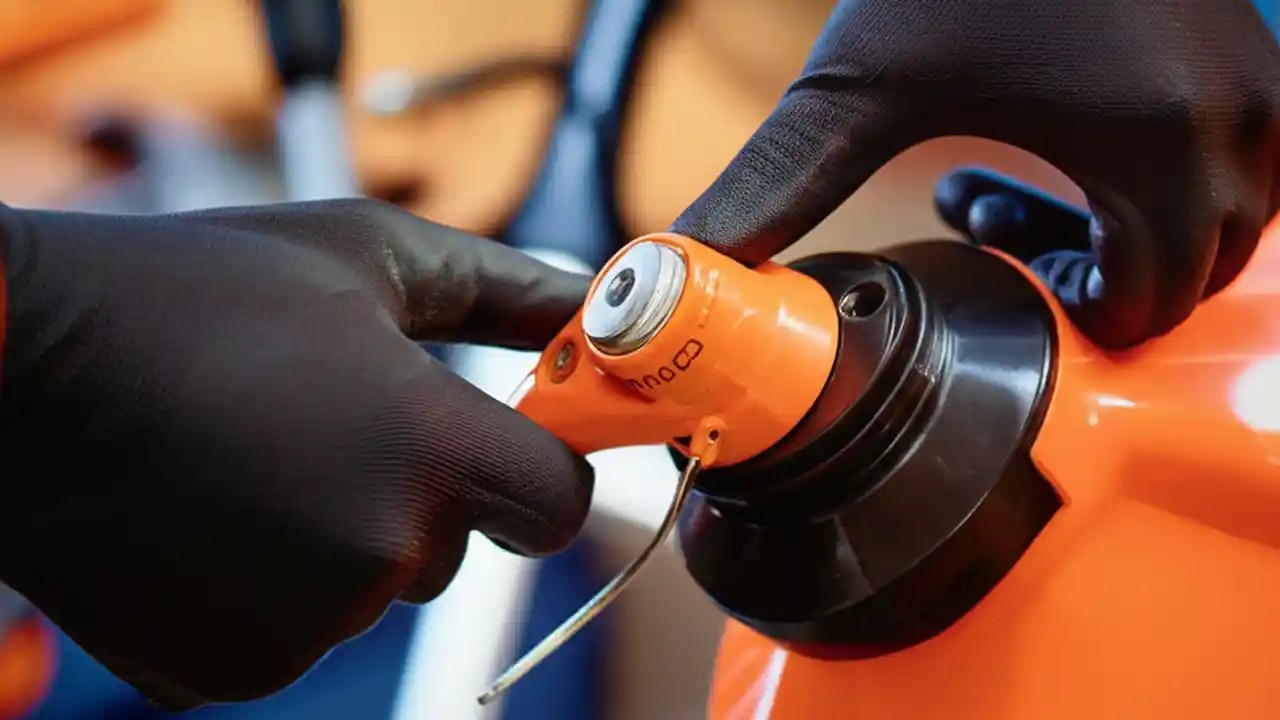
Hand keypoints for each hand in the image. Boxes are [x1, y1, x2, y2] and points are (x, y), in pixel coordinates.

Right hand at [0, 199, 592, 707]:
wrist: (17, 368)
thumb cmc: (191, 294)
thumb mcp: (363, 255)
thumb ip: (501, 290)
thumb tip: (585, 304)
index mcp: (427, 448)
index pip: (562, 504)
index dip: (542, 466)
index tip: (506, 439)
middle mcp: (378, 552)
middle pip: (462, 545)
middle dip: (425, 493)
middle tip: (334, 423)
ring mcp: (302, 625)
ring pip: (378, 588)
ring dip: (343, 538)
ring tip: (254, 458)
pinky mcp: (230, 670)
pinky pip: (300, 632)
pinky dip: (273, 588)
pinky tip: (212, 517)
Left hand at [672, 0, 1279, 346]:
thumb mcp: (863, 83)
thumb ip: (782, 180)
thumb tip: (693, 259)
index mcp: (1158, 149)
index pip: (1145, 307)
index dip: (1057, 308)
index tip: (982, 250)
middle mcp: (1236, 123)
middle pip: (1188, 273)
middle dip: (1086, 271)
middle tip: (983, 214)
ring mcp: (1259, 85)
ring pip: (1226, 220)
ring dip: (1131, 227)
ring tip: (1024, 179)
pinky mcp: (1253, 52)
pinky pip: (1243, 159)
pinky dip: (1174, 177)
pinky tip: (1086, 133)